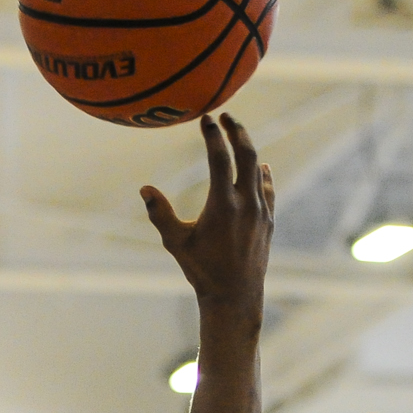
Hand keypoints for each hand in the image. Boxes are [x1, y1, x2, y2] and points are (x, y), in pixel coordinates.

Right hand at [140, 113, 273, 314]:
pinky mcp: (268, 221)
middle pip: (246, 155)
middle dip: (237, 132)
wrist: (236, 296)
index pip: (219, 159)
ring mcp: (260, 211)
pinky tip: (261, 166)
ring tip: (239, 134)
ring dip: (249, 149)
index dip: (213, 136)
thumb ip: (160, 214)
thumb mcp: (175, 243)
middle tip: (227, 116)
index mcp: (222, 205)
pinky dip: (263, 174)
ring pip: (258, 170)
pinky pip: (267, 189)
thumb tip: (145, 189)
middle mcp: (245, 203)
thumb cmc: (201, 270)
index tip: (207, 118)